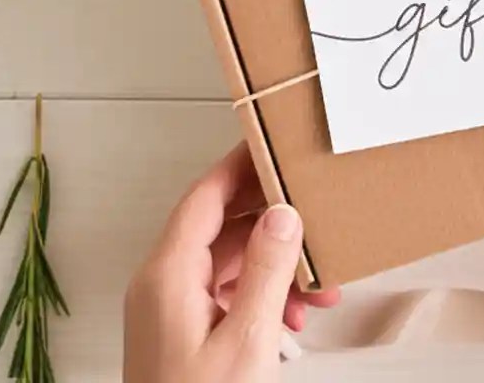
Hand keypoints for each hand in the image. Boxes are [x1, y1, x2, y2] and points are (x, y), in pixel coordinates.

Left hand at [124, 143, 339, 382]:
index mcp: (167, 275)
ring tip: (321, 282)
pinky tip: (297, 314)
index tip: (272, 144)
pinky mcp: (184, 330)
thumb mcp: (246, 339)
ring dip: (278, 266)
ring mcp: (171, 308)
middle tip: (314, 209)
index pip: (204, 197)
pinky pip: (228, 293)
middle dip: (274, 224)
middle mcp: (162, 284)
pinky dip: (265, 295)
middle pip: (221, 227)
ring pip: (230, 263)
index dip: (239, 166)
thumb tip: (283, 214)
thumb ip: (267, 271)